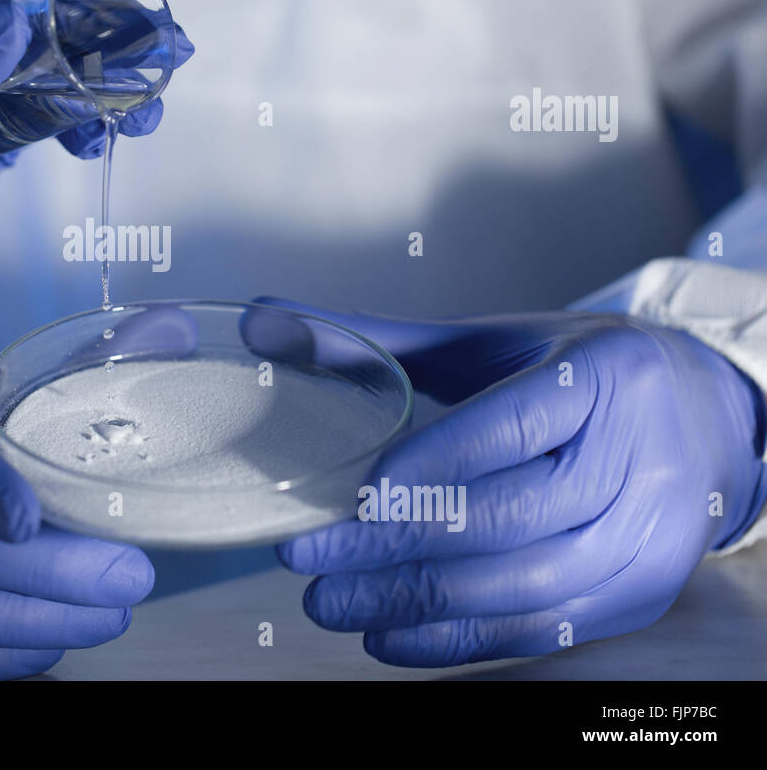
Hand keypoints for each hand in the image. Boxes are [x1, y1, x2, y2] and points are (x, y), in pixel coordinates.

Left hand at [256, 298, 766, 665]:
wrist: (702, 415)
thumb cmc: (573, 372)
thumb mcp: (489, 343)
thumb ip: (374, 339)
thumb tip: (258, 321)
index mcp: (604, 377)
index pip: (507, 428)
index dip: (426, 468)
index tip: (349, 497)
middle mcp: (639, 458)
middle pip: (508, 517)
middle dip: (394, 546)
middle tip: (307, 559)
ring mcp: (650, 537)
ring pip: (522, 587)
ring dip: (414, 604)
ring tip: (328, 603)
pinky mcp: (641, 594)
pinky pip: (542, 631)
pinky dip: (458, 641)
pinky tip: (386, 637)